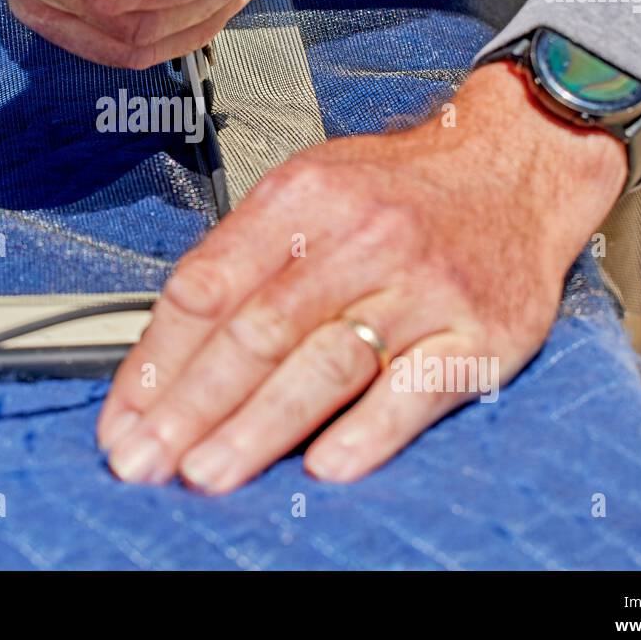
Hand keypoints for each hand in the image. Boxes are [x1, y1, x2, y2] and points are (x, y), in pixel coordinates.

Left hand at [96, 62, 628, 490]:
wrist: (516, 167)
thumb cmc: (402, 189)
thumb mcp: (309, 188)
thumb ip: (243, 256)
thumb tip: (172, 350)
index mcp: (301, 199)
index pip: (207, 285)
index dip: (156, 359)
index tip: (124, 416)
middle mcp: (360, 238)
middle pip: (257, 332)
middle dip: (191, 406)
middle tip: (146, 459)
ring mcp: (423, 286)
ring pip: (326, 365)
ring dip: (259, 427)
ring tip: (208, 471)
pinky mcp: (481, 332)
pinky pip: (417, 390)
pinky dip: (368, 432)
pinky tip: (323, 467)